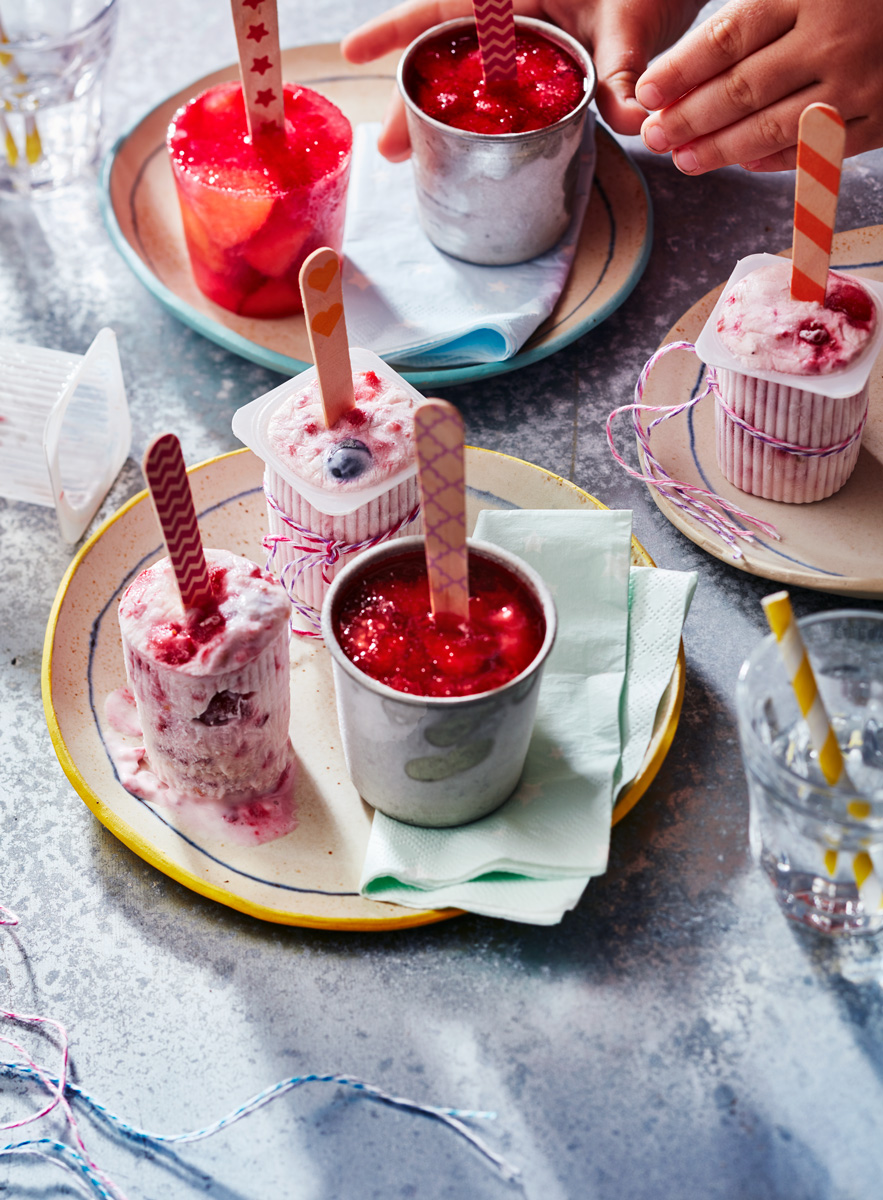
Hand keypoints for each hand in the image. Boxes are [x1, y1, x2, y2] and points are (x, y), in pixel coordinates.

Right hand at [341, 0, 704, 159]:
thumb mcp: (634, 25)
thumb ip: (626, 73)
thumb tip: (637, 119)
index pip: (442, 7)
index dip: (396, 31)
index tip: (353, 53)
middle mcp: (510, 14)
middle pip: (445, 54)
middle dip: (413, 100)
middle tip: (390, 150)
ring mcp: (521, 41)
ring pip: (465, 77)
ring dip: (437, 115)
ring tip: (412, 157)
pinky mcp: (537, 64)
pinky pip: (495, 91)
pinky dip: (475, 117)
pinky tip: (459, 146)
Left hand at [636, 0, 882, 173]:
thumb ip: (752, 6)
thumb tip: (692, 52)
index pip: (726, 39)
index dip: (679, 71)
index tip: (645, 93)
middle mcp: (832, 41)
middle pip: (740, 90)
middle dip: (688, 119)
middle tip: (655, 136)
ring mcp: (857, 83)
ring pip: (770, 128)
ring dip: (719, 150)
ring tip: (683, 159)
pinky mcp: (879, 117)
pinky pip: (816, 150)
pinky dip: (774, 160)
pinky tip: (742, 164)